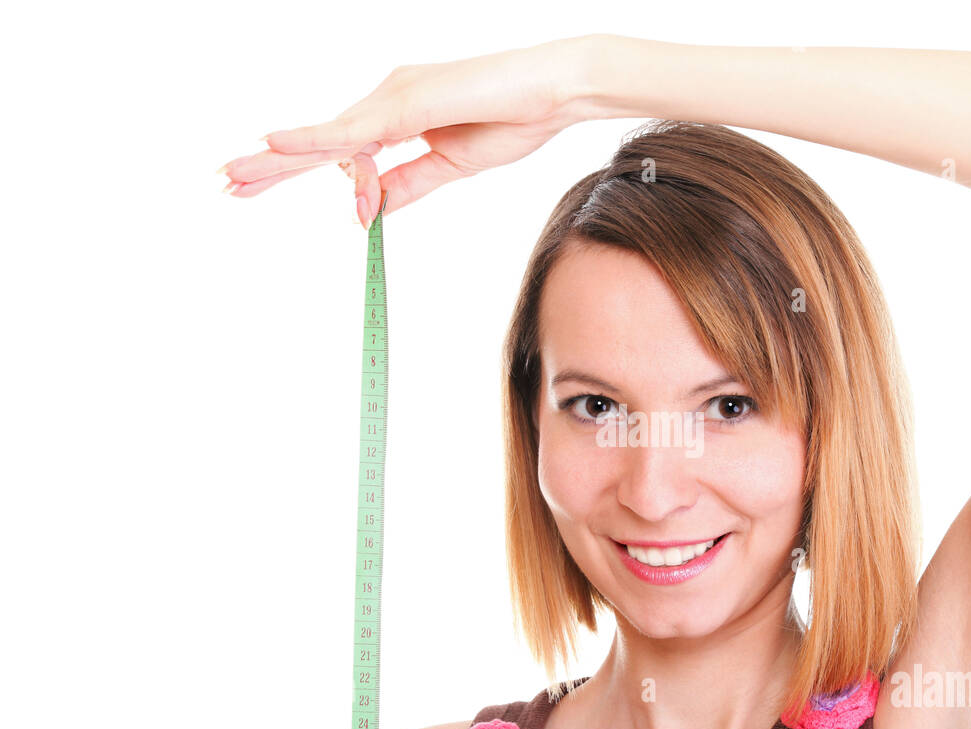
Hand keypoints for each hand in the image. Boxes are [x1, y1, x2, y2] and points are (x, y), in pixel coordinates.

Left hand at [217, 37, 590, 226]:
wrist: (555, 92)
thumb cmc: (516, 118)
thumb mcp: (452, 167)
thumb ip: (410, 185)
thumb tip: (373, 209)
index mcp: (399, 116)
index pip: (343, 152)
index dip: (315, 175)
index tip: (313, 205)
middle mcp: (387, 100)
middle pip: (321, 140)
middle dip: (273, 165)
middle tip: (229, 182)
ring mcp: (392, 97)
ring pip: (326, 136)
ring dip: (279, 161)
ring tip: (235, 176)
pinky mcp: (404, 102)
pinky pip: (350, 129)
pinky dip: (311, 140)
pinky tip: (273, 144)